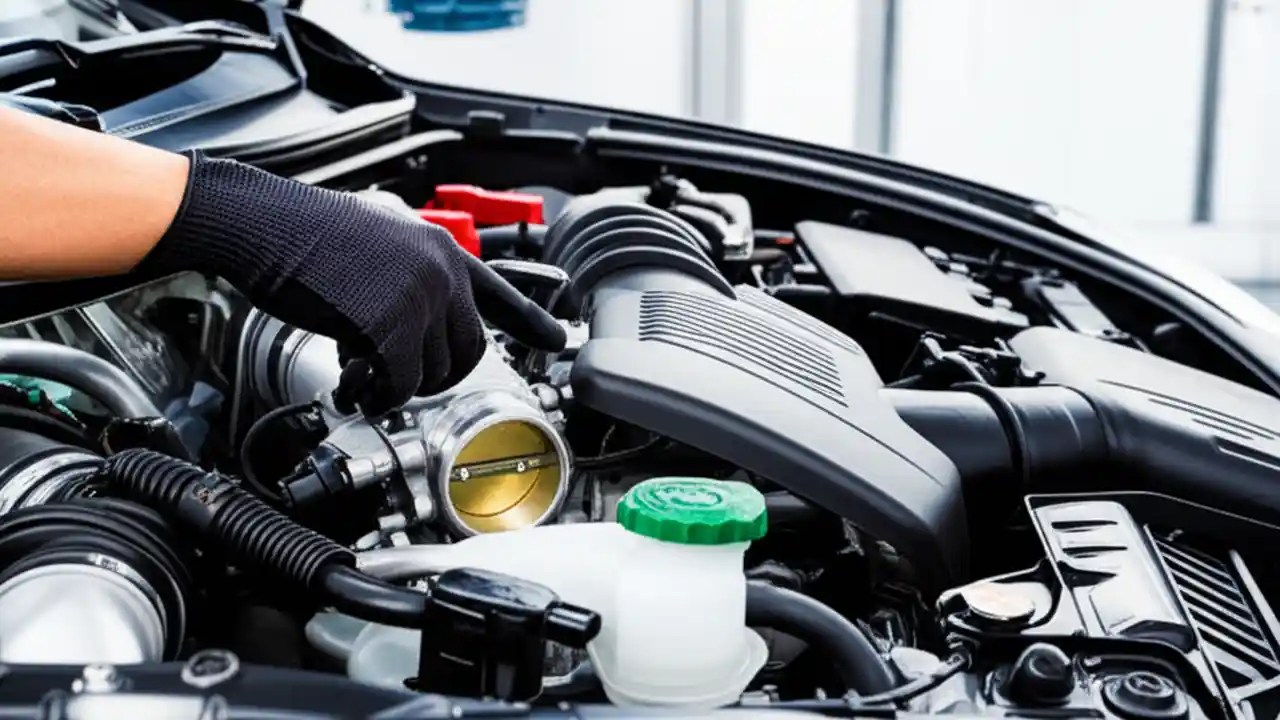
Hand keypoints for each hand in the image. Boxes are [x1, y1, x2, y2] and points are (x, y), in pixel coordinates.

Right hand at [139, 152, 564, 415]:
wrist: (264, 223)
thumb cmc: (307, 233)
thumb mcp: (378, 240)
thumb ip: (409, 276)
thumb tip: (413, 324)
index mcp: (442, 248)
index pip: (499, 292)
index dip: (530, 321)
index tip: (555, 340)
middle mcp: (441, 269)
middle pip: (468, 350)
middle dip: (435, 374)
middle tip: (399, 377)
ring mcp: (418, 295)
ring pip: (432, 372)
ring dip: (397, 385)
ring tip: (362, 374)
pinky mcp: (389, 323)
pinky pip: (397, 382)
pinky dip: (375, 393)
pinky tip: (352, 383)